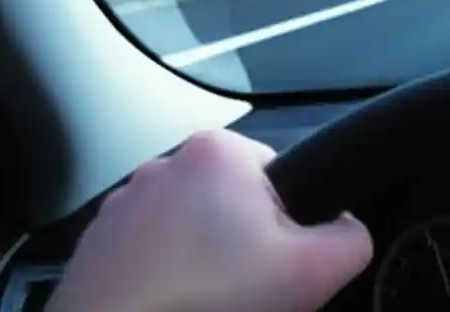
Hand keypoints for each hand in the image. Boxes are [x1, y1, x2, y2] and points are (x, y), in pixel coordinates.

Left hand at [46, 129, 372, 311]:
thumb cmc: (204, 306)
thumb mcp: (315, 270)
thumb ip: (351, 236)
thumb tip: (348, 229)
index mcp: (217, 153)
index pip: (280, 176)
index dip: (289, 226)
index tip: (275, 263)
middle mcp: (164, 167)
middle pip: (235, 205)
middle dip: (244, 247)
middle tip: (244, 290)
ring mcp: (122, 207)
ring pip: (191, 233)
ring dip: (204, 264)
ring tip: (205, 302)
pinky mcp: (98, 246)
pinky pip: (152, 258)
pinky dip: (166, 282)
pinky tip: (174, 307)